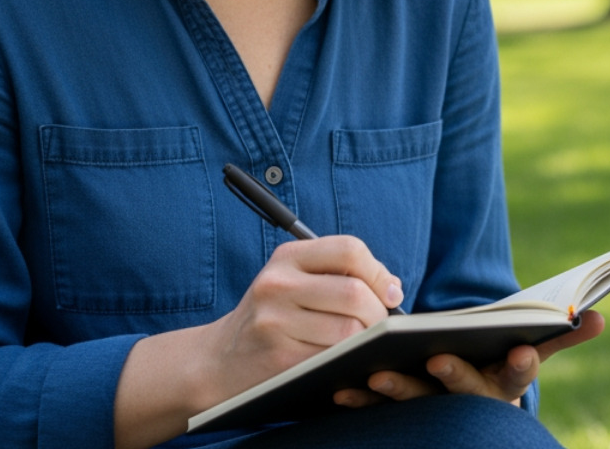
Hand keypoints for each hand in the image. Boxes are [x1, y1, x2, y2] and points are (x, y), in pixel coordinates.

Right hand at [210, 236, 405, 388]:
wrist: (217, 361)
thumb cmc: (271, 318)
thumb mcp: (292, 281)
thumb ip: (338, 274)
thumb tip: (393, 288)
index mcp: (287, 257)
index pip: (349, 249)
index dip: (378, 271)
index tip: (390, 292)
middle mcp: (277, 284)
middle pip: (354, 291)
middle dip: (379, 312)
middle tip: (382, 326)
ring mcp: (275, 322)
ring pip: (350, 329)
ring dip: (369, 340)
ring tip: (367, 343)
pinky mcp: (279, 358)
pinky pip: (334, 358)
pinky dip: (350, 360)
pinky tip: (348, 360)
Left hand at [332, 309, 604, 408]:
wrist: (453, 424)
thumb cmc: (495, 370)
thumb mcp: (527, 355)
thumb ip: (561, 338)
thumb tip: (599, 317)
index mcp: (505, 382)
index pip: (520, 373)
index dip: (522, 363)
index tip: (524, 350)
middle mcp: (471, 402)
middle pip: (464, 390)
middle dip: (453, 374)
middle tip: (440, 358)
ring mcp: (433, 413)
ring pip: (417, 402)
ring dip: (397, 389)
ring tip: (377, 373)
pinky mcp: (398, 418)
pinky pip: (378, 411)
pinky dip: (361, 400)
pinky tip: (340, 388)